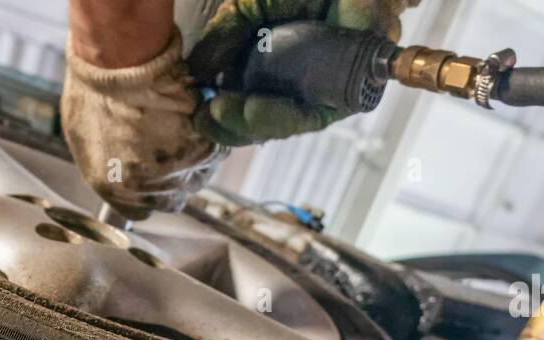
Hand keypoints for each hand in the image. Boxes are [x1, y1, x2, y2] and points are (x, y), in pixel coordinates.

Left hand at [62, 29, 226, 220]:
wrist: (122, 60)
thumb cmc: (95, 90)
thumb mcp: (84, 138)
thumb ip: (105, 165)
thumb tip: (118, 170)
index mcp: (115, 191)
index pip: (139, 213)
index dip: (144, 195)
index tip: (148, 178)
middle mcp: (149, 190)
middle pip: (170, 200)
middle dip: (169, 182)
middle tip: (166, 152)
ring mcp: (180, 172)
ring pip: (195, 180)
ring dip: (191, 163)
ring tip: (179, 133)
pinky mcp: (205, 150)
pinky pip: (213, 156)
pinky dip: (208, 143)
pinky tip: (193, 123)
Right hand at [188, 0, 419, 145]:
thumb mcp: (248, 7)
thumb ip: (223, 38)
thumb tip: (195, 74)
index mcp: (273, 67)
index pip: (244, 101)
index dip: (219, 112)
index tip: (196, 110)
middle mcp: (297, 84)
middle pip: (261, 122)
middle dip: (230, 124)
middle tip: (204, 116)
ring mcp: (322, 92)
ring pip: (283, 123)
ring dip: (249, 123)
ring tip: (219, 113)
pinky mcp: (347, 94)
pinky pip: (312, 116)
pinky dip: (279, 117)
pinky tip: (251, 110)